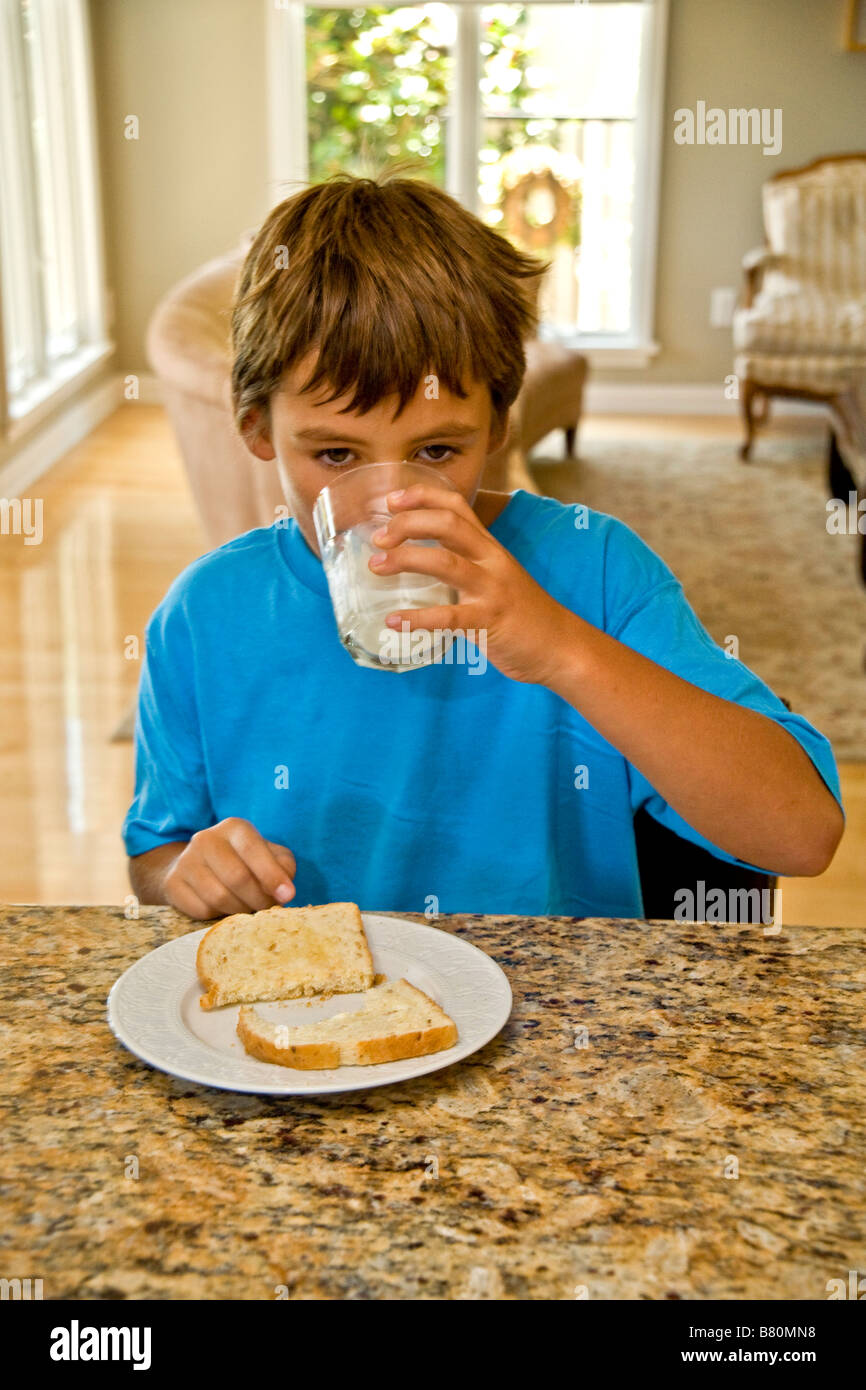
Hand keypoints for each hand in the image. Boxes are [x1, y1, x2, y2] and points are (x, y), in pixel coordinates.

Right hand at [163, 818, 296, 918]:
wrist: (198, 866)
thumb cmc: (244, 861)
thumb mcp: (268, 856)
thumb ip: (283, 867)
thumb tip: (284, 889)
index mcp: (234, 827)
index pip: (253, 850)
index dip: (272, 875)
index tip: (287, 896)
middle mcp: (206, 839)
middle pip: (237, 877)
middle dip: (258, 899)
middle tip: (268, 909)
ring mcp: (186, 861)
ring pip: (219, 897)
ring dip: (240, 910)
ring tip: (247, 909)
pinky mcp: (173, 883)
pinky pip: (201, 910)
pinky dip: (218, 916)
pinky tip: (224, 908)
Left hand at [368, 484, 574, 684]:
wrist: (561, 647)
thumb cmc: (523, 614)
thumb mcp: (498, 577)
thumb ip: (467, 564)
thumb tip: (421, 561)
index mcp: (490, 548)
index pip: (457, 506)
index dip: (422, 496)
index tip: (392, 500)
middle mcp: (492, 561)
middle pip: (447, 525)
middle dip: (408, 524)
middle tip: (378, 537)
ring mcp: (492, 590)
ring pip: (445, 562)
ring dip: (405, 560)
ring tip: (376, 566)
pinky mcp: (489, 622)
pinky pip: (448, 617)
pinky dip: (416, 619)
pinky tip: (392, 621)